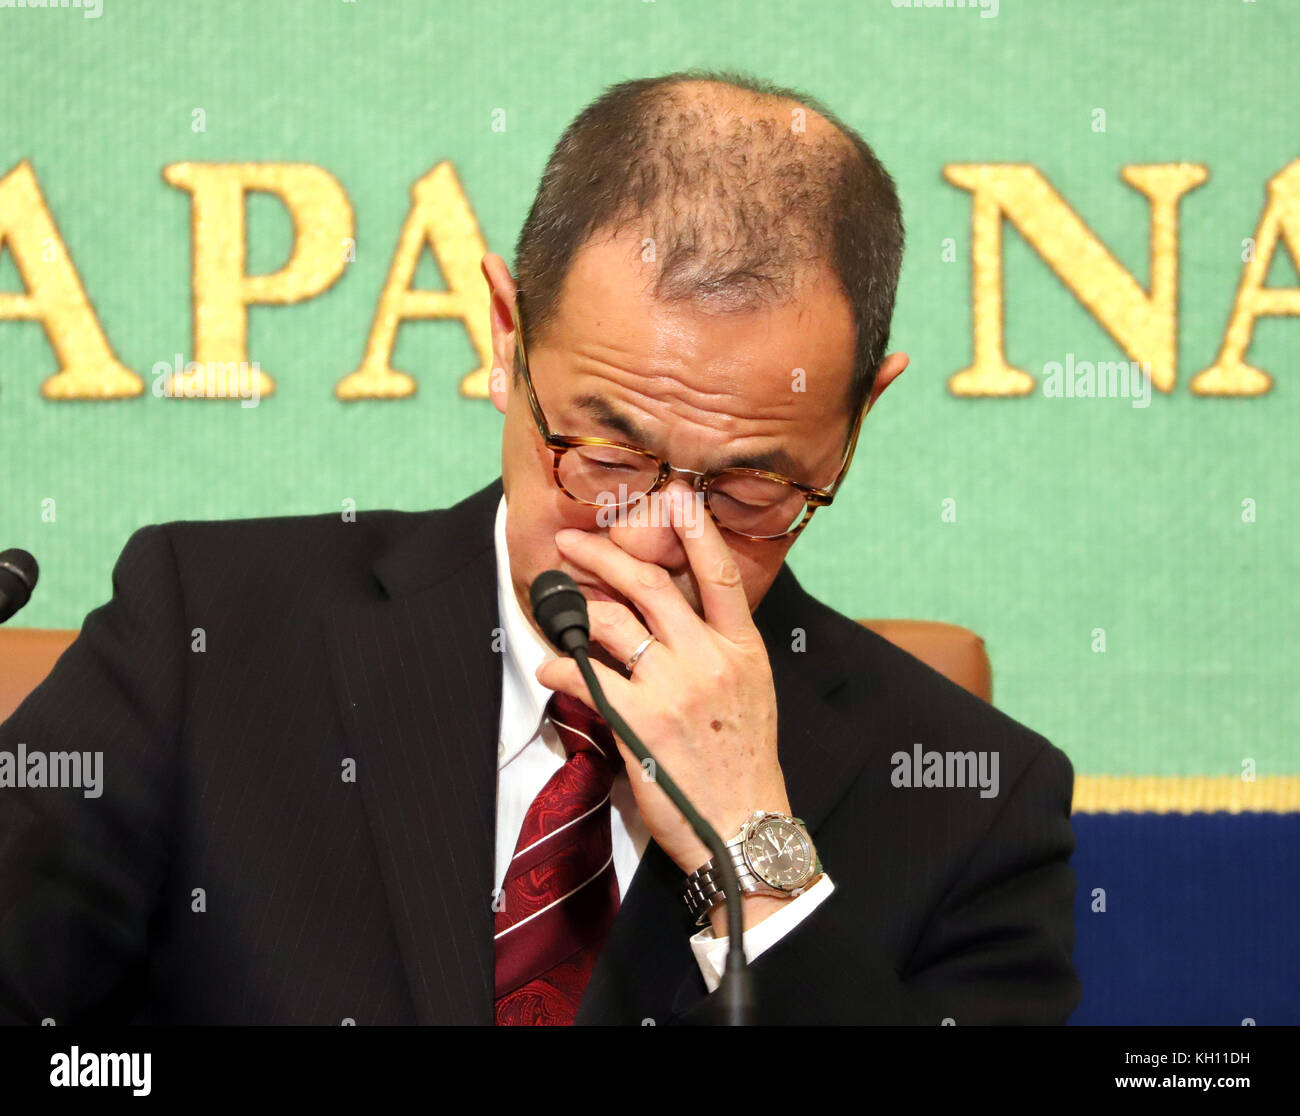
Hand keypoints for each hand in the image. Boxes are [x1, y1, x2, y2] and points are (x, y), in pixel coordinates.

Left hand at [534, 492, 791, 879]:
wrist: (743, 826)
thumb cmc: (744, 763)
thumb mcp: (751, 693)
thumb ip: (718, 651)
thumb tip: (675, 621)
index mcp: (743, 649)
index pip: (719, 574)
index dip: (695, 529)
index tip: (674, 494)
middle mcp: (710, 659)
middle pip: (651, 584)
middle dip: (605, 554)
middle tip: (574, 541)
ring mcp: (675, 687)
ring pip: (614, 622)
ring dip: (577, 607)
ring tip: (557, 603)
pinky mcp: (641, 720)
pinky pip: (588, 675)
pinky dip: (561, 667)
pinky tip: (551, 668)